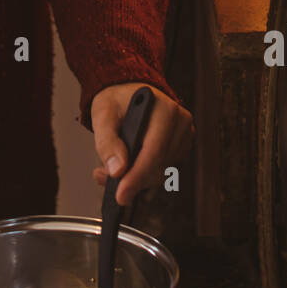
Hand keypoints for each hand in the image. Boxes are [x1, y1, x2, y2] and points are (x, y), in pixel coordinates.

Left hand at [91, 82, 193, 207]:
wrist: (128, 92)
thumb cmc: (117, 100)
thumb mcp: (103, 115)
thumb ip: (107, 142)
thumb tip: (117, 170)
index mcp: (163, 109)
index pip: (153, 150)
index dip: (137, 177)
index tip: (122, 195)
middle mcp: (179, 122)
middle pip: (159, 166)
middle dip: (133, 180)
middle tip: (107, 180)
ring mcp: (183, 136)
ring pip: (162, 173)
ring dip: (138, 179)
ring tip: (114, 170)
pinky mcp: (181, 147)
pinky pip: (164, 171)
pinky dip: (145, 176)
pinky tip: (129, 169)